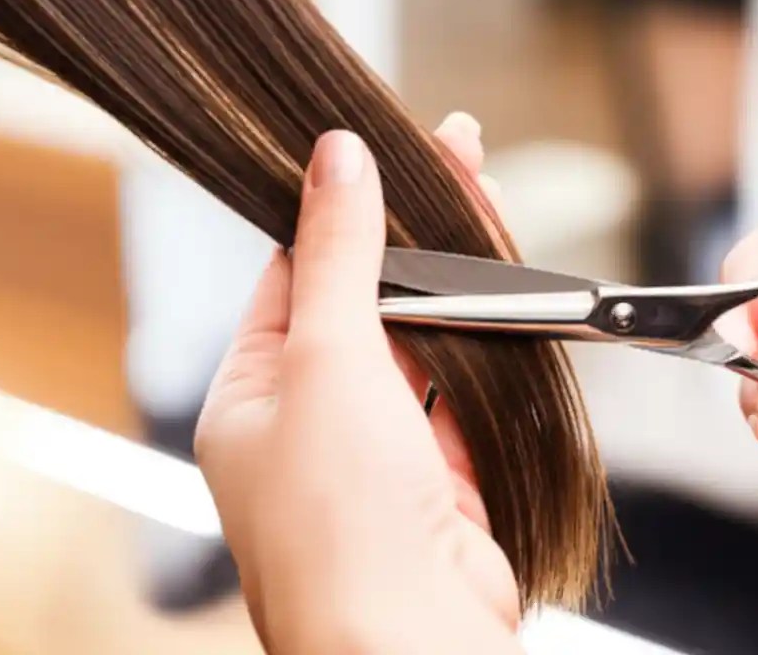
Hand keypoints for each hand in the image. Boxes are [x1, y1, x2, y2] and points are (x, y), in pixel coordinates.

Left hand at [194, 115, 522, 652]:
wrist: (412, 646)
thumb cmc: (339, 529)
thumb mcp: (328, 362)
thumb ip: (341, 257)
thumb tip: (335, 158)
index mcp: (251, 397)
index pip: (291, 277)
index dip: (339, 211)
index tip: (379, 151)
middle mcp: (307, 428)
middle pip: (363, 306)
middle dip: (412, 240)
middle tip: (457, 160)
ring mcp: (376, 458)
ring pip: (420, 349)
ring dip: (455, 291)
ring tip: (488, 210)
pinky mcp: (440, 485)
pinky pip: (463, 398)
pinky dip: (486, 352)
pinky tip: (506, 296)